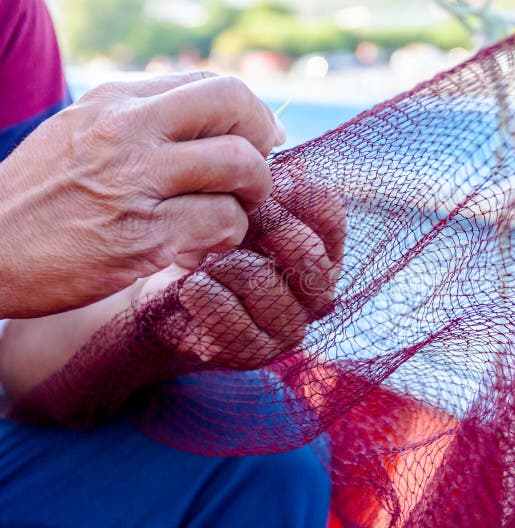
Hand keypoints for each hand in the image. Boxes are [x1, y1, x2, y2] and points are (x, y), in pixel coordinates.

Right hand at [0, 72, 284, 317]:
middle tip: (258, 174)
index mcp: (116, 102)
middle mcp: (127, 131)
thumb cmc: (40, 198)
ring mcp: (136, 182)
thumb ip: (141, 125)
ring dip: (253, 195)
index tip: (260, 139)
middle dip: (264, 140)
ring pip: (240, 166)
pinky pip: (222, 222)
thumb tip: (211, 128)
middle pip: (235, 106)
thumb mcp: (81, 136)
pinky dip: (228, 236)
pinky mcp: (143, 237)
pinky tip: (204, 246)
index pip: (213, 85)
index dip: (251, 114)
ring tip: (233, 214)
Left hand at [137, 174, 345, 369]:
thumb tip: (274, 136)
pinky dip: (205, 295)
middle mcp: (317, 292)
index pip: (330, 217)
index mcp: (323, 250)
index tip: (258, 179)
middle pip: (307, 254)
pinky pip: (230, 318)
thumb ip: (262, 182)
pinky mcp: (252, 353)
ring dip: (225, 262)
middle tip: (225, 212)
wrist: (174, 304)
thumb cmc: (214, 245)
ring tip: (201, 253)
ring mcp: (288, 327)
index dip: (295, 193)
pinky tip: (191, 286)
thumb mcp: (239, 207)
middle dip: (262, 227)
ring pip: (263, 282)